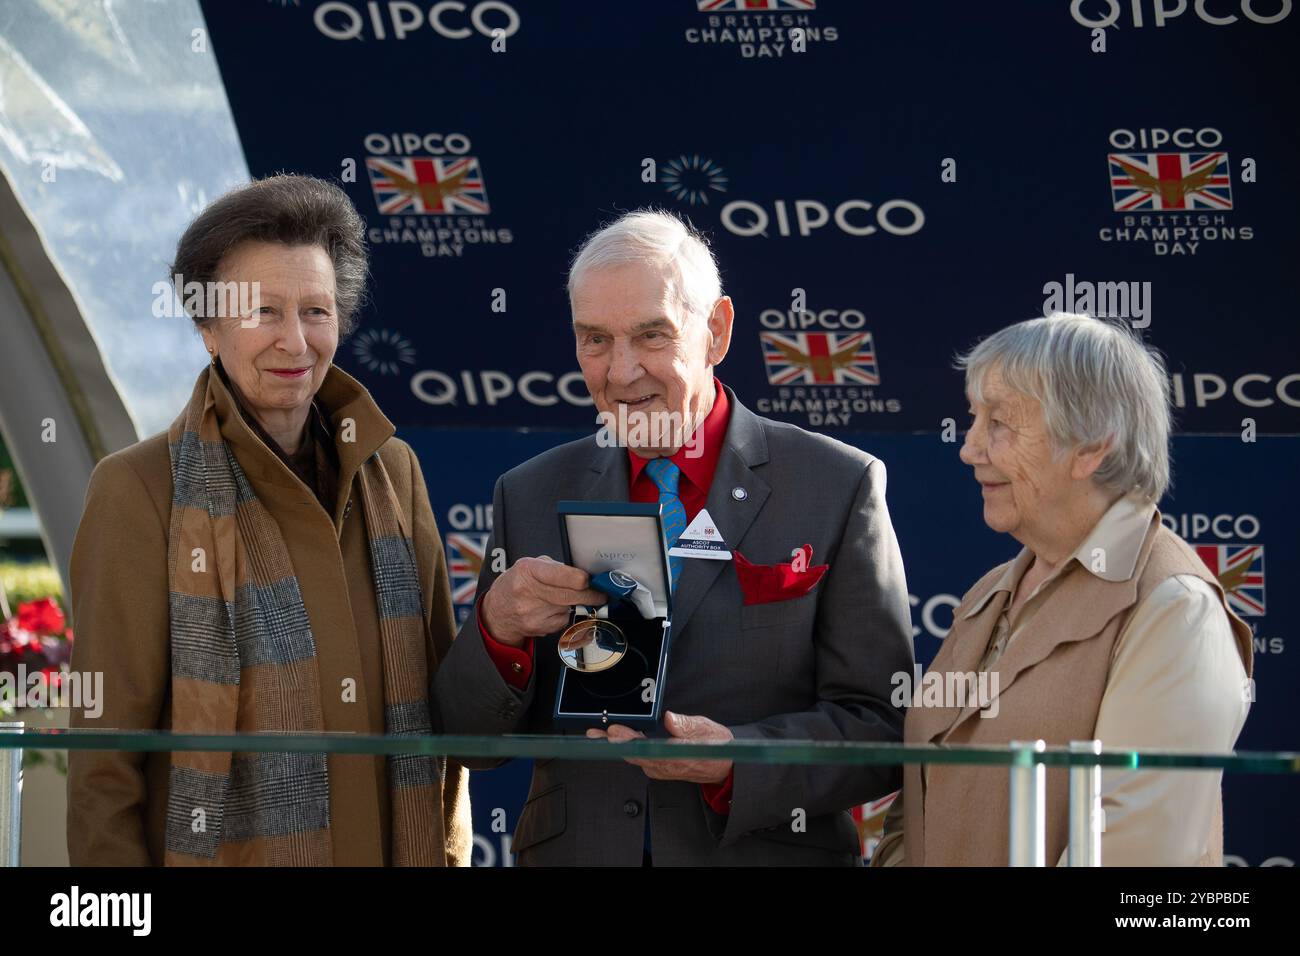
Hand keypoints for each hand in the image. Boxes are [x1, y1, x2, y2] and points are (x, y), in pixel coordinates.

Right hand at [481, 555, 606, 646]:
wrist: (497, 611)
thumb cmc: (516, 584)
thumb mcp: (530, 566)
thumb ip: (555, 568)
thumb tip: (583, 575)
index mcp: (529, 570)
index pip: (564, 576)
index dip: (583, 579)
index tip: (592, 581)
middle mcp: (529, 592)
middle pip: (572, 595)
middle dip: (591, 595)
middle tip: (600, 594)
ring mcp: (533, 613)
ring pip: (569, 608)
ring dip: (572, 604)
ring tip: (559, 598)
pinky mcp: (538, 628)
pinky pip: (563, 620)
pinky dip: (562, 615)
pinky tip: (550, 610)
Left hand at [586, 711, 733, 783]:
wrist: (723, 765)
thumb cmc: (715, 746)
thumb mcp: (707, 730)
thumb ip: (687, 725)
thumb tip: (670, 718)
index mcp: (674, 757)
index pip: (645, 749)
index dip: (628, 741)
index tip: (614, 732)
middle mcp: (663, 766)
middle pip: (632, 754)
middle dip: (612, 742)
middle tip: (594, 732)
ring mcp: (659, 768)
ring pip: (633, 756)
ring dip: (615, 745)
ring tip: (597, 733)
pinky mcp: (657, 767)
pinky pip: (637, 757)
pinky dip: (625, 747)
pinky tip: (615, 738)